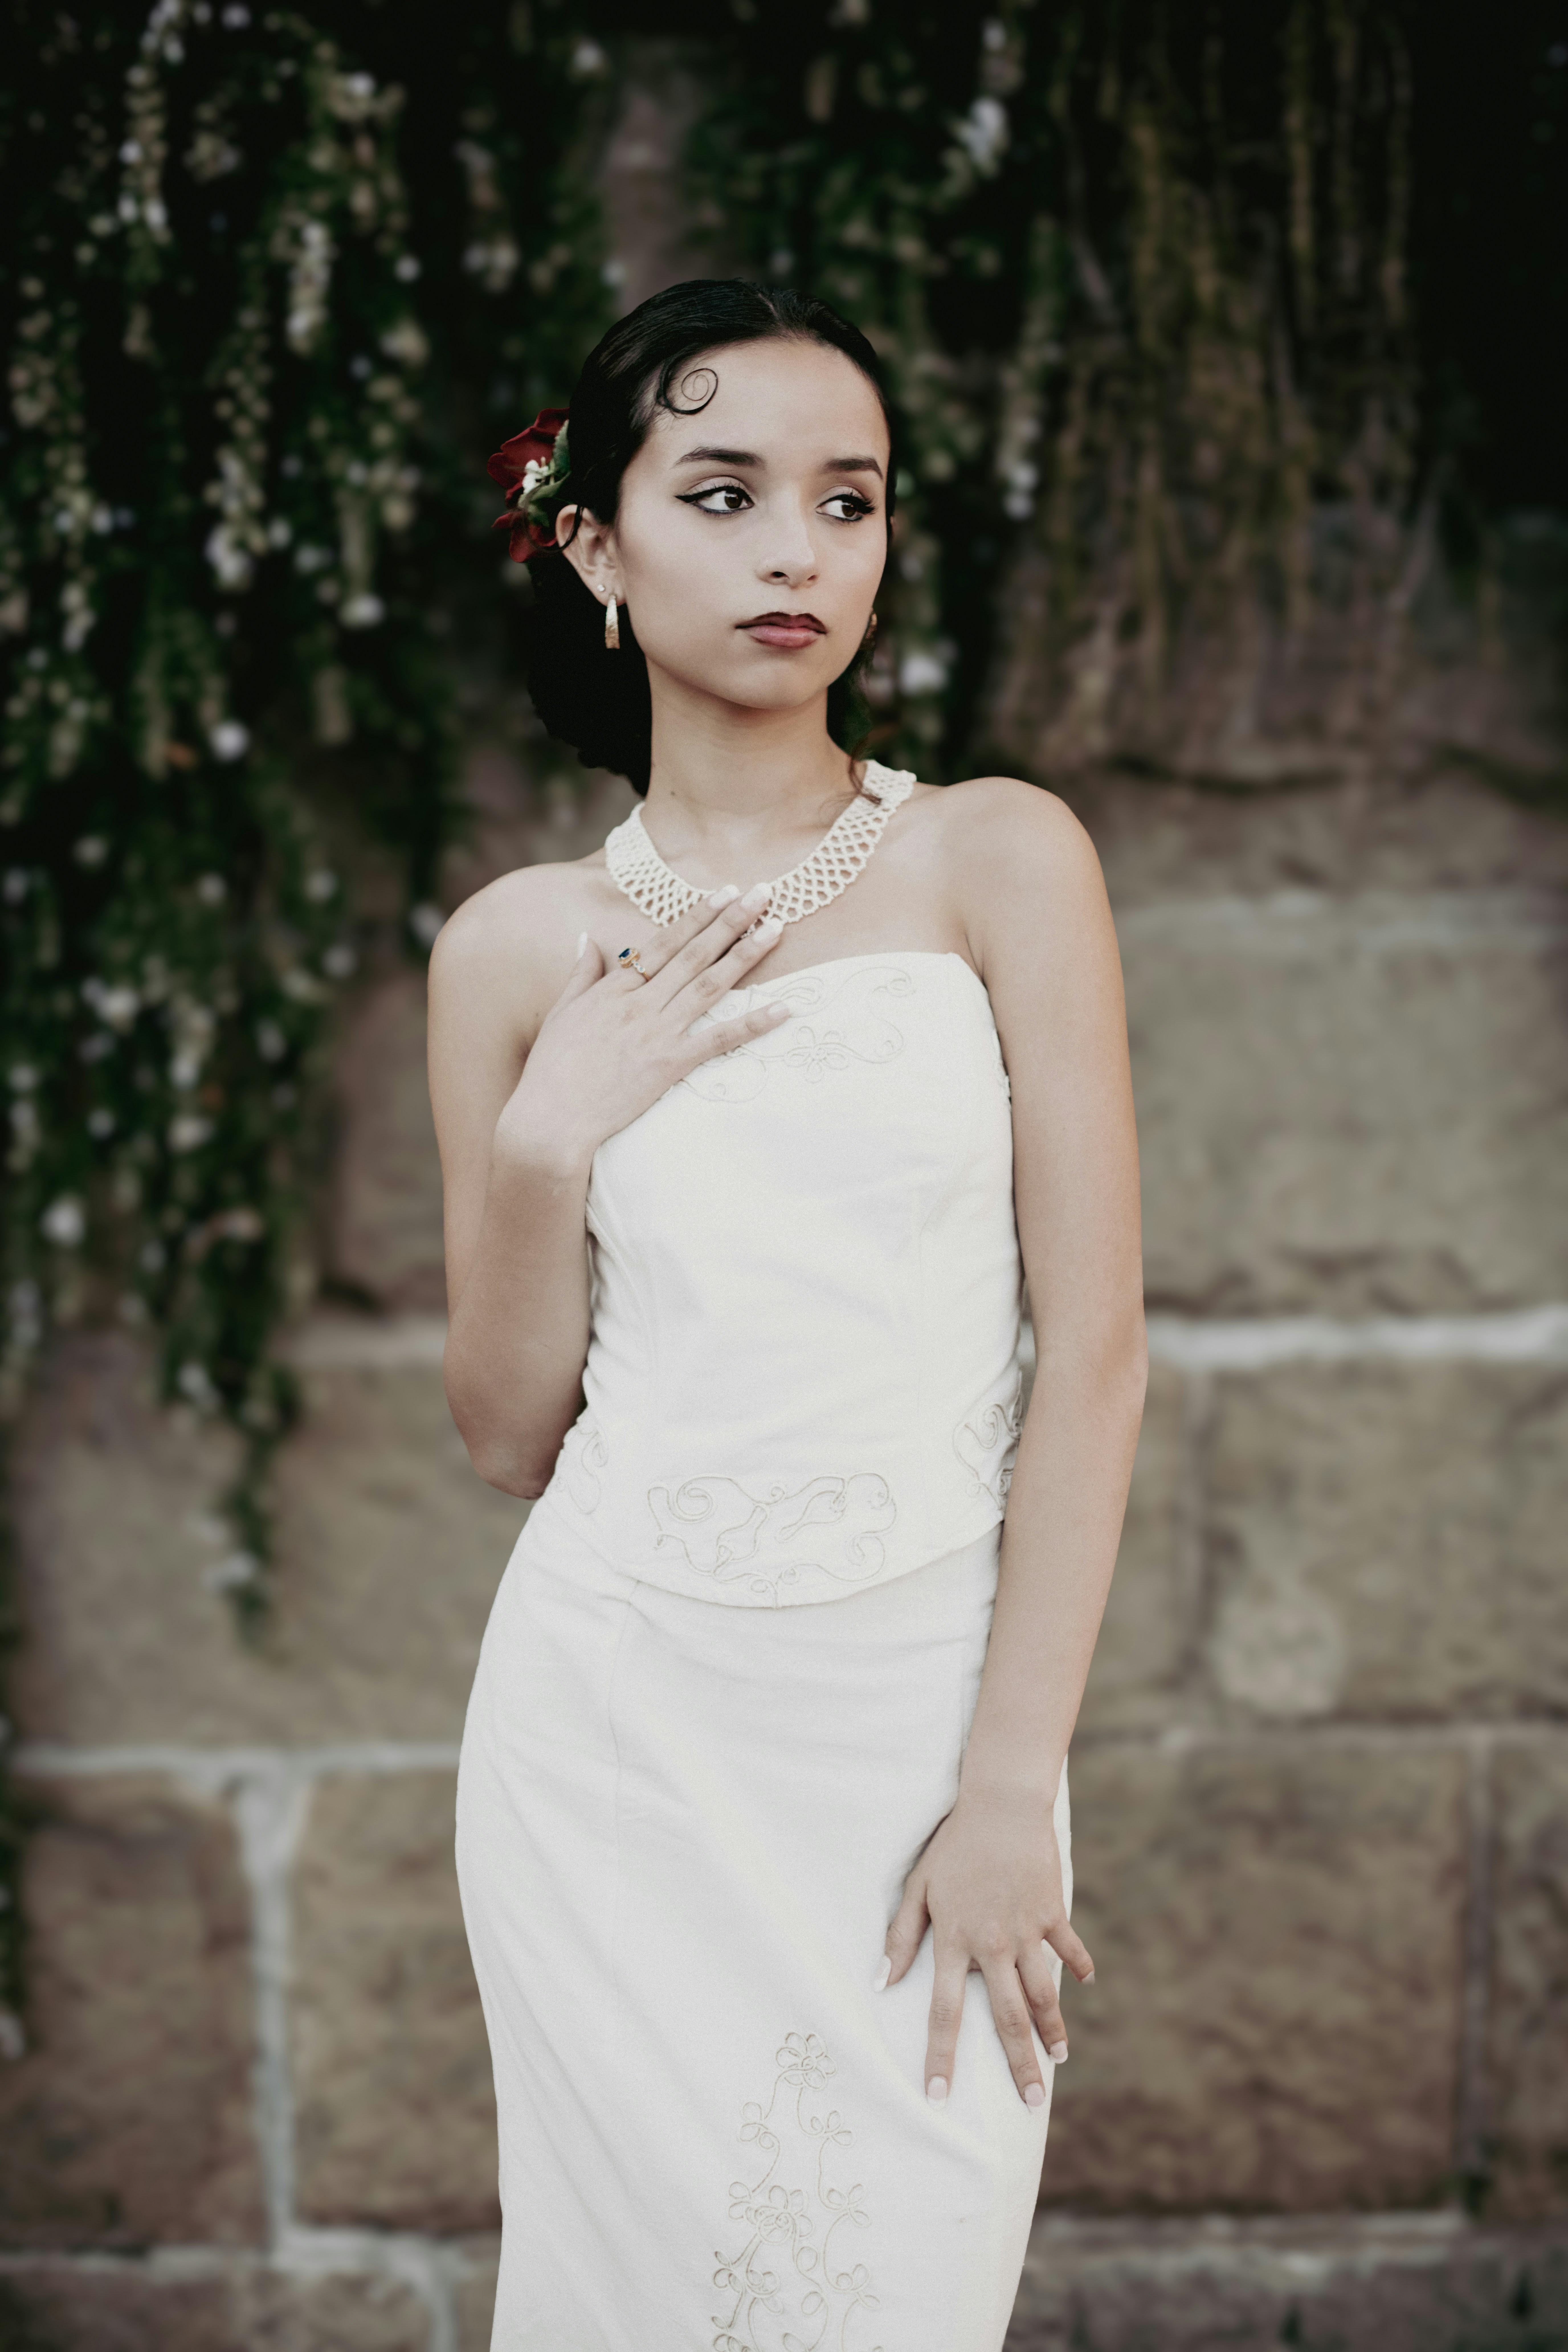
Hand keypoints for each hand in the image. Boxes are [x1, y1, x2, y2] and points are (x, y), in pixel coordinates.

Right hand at [495, 883, 788, 1170]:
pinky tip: (783, 1008)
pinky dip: (753, 1023)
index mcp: (614, 990)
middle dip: (731, 920)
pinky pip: (720, 1040)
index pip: (664, 943)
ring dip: (746, 955)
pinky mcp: (670, 1065)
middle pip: (694, 954)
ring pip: (710, 985)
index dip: (697, 915)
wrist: (551, 1119)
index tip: (723, 891)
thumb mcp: (562, 1013)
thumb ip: (581, 974)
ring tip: (776, 930)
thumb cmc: (552, 1070)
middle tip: (763, 893)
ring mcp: (657, 1034)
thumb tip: (588, 938)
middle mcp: (640, 1005)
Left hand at [880, 1785, 1092, 2108]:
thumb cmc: (953, 1846)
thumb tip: (882, 1982)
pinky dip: (1077, 1967)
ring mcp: (1026, 1929)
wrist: (1001, 1805)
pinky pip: (1067, 1949)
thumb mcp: (918, 1886)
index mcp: (955, 1940)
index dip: (941, 2056)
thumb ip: (900, 1936)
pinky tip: (1084, 1985)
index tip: (939, 2096)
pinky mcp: (1052, 1912)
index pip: (945, 2012)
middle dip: (1019, 2065)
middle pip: (1006, 2017)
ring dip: (1051, 2030)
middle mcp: (992, 1943)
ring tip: (1058, 2059)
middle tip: (1030, 2103)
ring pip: (1042, 1993)